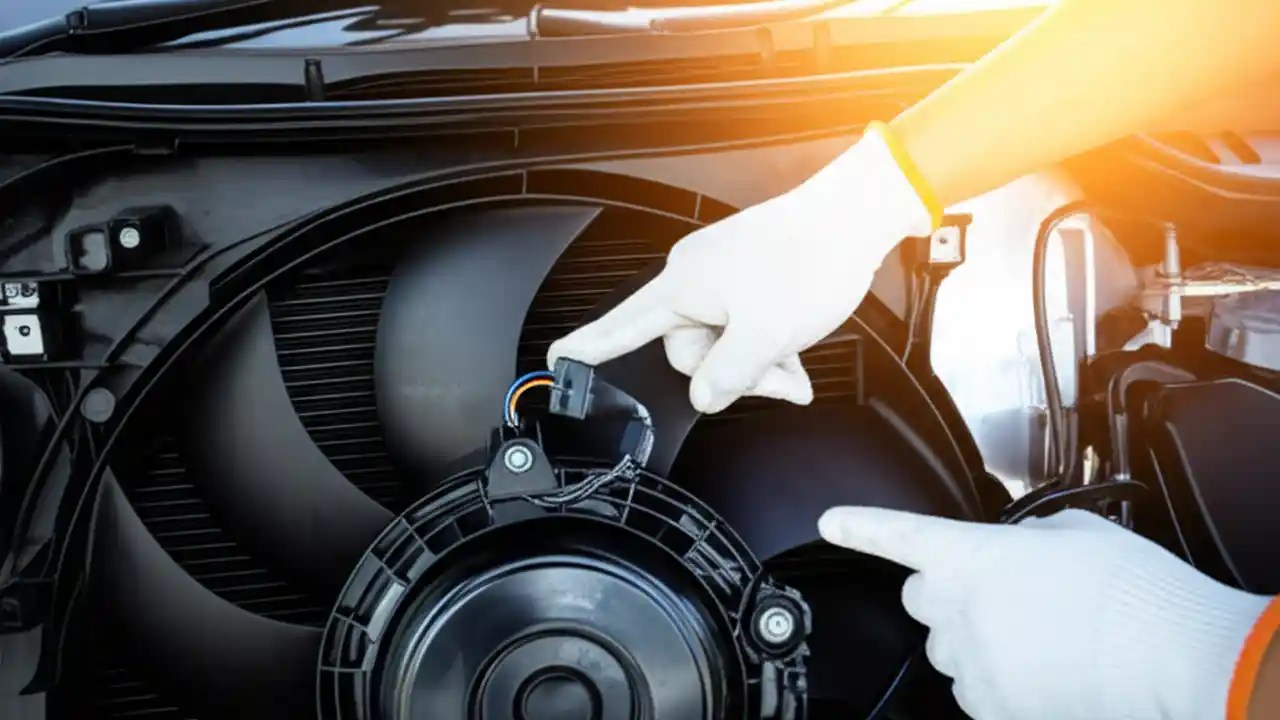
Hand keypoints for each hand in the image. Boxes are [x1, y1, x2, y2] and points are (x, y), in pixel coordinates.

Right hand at [548, 129, 931, 412]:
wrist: (856, 216)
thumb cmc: (812, 258)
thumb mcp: (767, 335)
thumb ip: (728, 376)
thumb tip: (705, 397)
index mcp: (684, 286)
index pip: (621, 326)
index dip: (588, 348)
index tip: (558, 360)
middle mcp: (694, 276)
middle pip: (689, 350)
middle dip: (732, 373)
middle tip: (776, 375)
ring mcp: (721, 274)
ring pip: (721, 342)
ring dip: (757, 362)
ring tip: (793, 361)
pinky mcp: (746, 275)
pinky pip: (740, 323)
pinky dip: (764, 343)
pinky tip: (793, 349)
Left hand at [818, 507, 1270, 719]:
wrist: (1167, 655)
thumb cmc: (1127, 590)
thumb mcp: (1075, 533)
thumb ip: (1030, 536)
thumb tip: (1024, 549)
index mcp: (970, 557)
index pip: (896, 535)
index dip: (859, 526)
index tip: (831, 522)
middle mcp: (957, 612)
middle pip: (920, 599)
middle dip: (945, 594)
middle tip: (996, 595)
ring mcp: (972, 666)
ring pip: (950, 651)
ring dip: (977, 641)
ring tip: (1039, 638)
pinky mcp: (994, 710)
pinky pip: (979, 693)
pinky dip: (1001, 684)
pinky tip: (1045, 673)